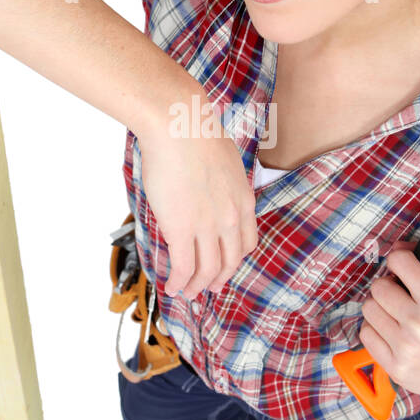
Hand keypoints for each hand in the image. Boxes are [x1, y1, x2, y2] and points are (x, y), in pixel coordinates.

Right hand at [138, 102, 258, 299]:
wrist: (180, 126)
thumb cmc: (194, 132)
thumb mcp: (222, 160)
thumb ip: (220, 181)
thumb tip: (204, 185)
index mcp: (244, 199)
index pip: (247, 241)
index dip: (235, 258)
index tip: (225, 264)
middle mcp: (232, 217)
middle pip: (231, 261)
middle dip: (219, 278)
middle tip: (208, 287)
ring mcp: (209, 226)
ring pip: (207, 269)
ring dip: (197, 285)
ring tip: (186, 293)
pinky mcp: (183, 229)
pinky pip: (183, 267)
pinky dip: (179, 282)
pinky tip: (171, 287)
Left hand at [358, 242, 419, 403]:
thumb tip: (405, 246)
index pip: (398, 262)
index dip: (399, 258)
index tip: (401, 263)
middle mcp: (418, 324)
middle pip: (378, 287)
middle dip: (389, 284)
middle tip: (399, 291)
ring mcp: (405, 348)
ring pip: (368, 310)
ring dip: (380, 307)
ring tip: (394, 311)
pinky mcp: (396, 367)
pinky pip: (366, 335)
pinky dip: (375, 329)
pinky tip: (390, 330)